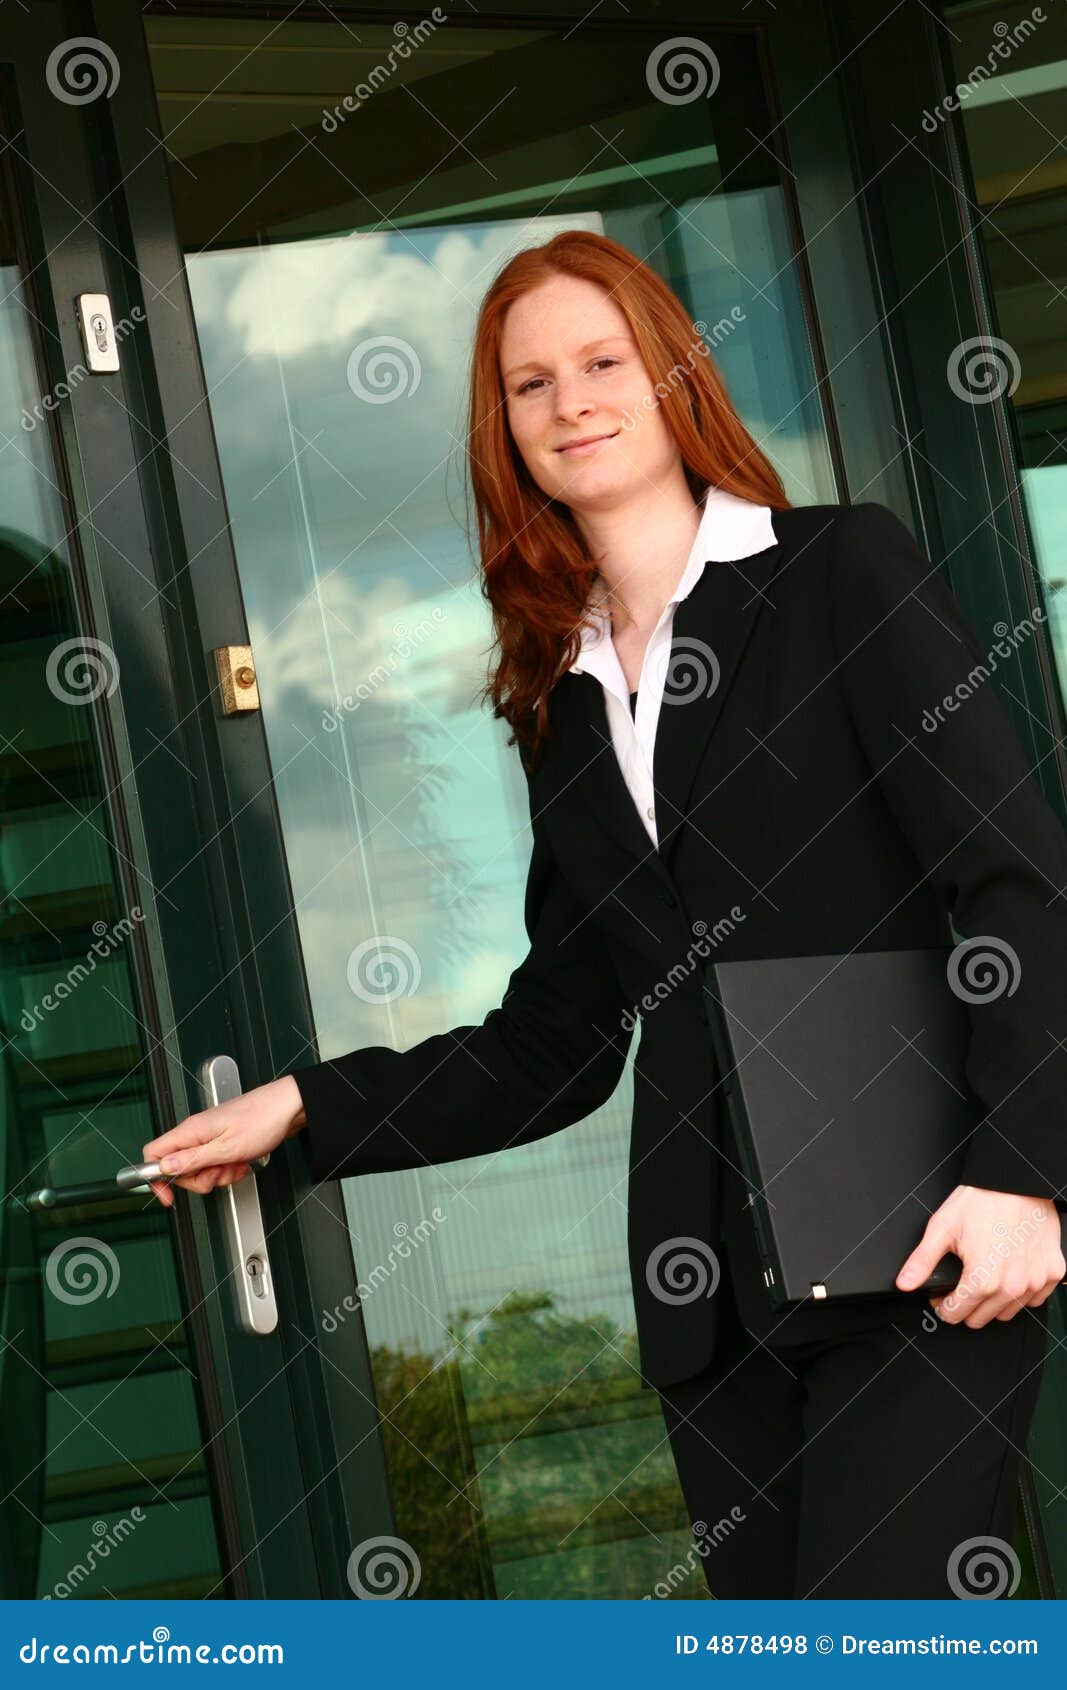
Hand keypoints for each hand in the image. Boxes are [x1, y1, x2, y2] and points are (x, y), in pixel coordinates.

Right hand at [141, 1076, 306, 1207]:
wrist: (289, 1108)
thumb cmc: (263, 1120)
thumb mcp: (226, 1148)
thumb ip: (192, 1160)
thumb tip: (164, 1168)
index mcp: (190, 1130)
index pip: (153, 1154)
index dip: (156, 1178)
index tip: (167, 1195)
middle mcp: (196, 1132)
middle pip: (178, 1168)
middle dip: (198, 1179)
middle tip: (218, 1173)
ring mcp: (210, 1137)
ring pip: (200, 1169)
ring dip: (218, 1175)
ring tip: (235, 1164)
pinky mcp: (223, 1140)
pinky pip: (217, 1164)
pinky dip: (230, 1169)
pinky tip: (242, 1162)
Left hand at [895, 1184, 1064, 1326]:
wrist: (1016, 1181)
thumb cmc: (982, 1200)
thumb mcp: (942, 1227)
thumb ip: (922, 1261)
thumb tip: (905, 1283)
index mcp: (983, 1280)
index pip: (955, 1315)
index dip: (943, 1305)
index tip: (943, 1295)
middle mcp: (1012, 1287)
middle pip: (980, 1319)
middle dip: (967, 1305)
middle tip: (962, 1282)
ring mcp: (1035, 1282)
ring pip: (1007, 1312)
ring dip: (994, 1302)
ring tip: (986, 1274)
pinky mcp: (1052, 1273)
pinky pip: (1035, 1299)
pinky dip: (1021, 1292)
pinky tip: (1010, 1271)